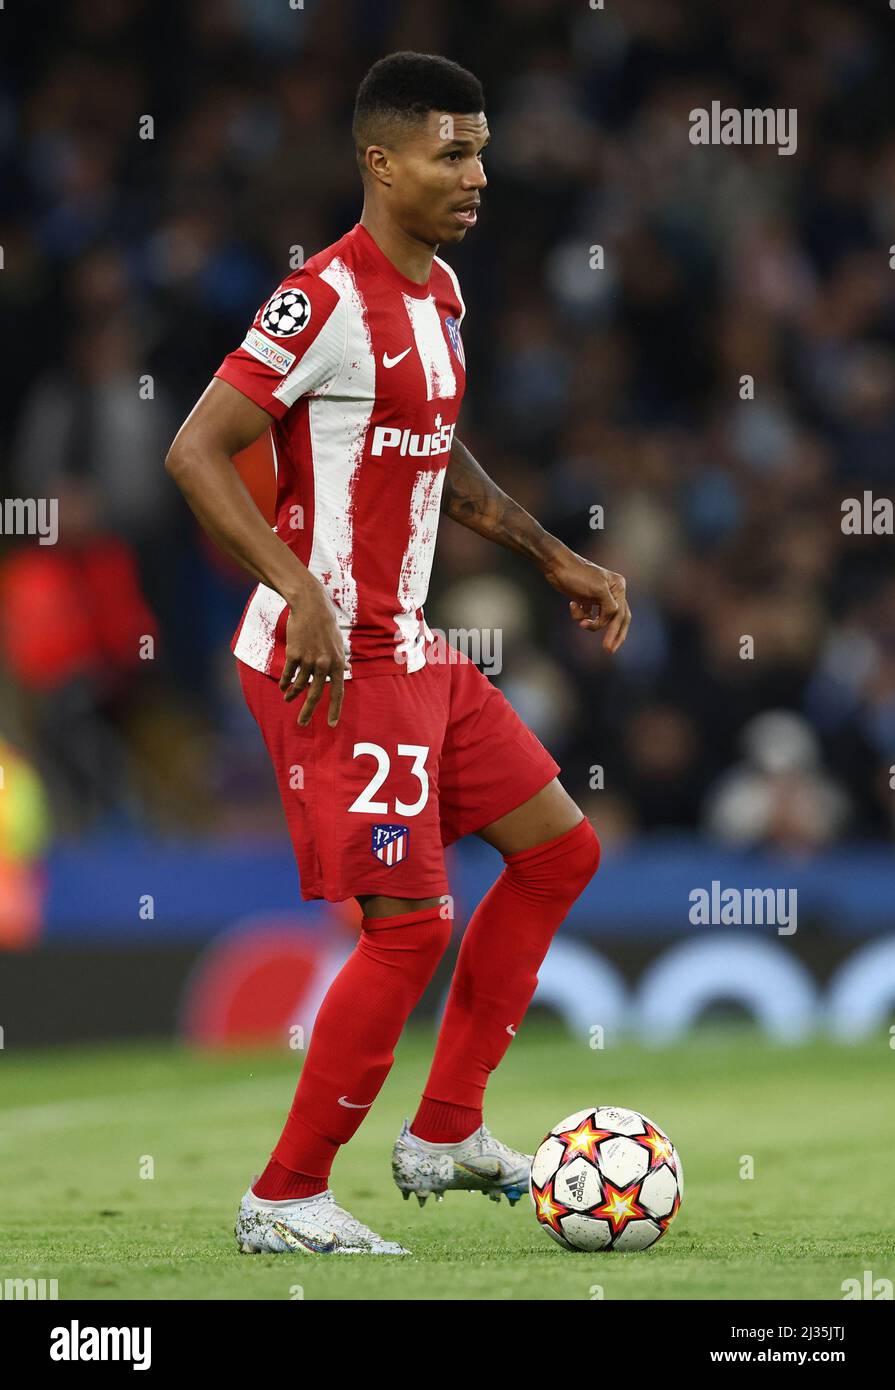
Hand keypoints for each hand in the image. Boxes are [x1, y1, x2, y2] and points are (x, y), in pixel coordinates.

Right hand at [279, 584, 345, 725]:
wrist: (310, 606)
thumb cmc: (326, 624)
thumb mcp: (338, 643)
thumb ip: (340, 660)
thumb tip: (347, 672)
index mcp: (338, 663)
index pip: (338, 692)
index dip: (334, 709)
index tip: (331, 724)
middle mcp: (324, 664)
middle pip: (315, 694)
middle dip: (307, 711)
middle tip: (302, 724)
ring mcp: (309, 659)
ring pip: (299, 685)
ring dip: (292, 694)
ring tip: (287, 700)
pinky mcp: (294, 653)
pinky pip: (288, 674)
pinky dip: (285, 681)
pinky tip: (283, 687)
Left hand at [542, 548, 631, 653]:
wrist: (557, 566)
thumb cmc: (578, 575)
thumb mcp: (597, 590)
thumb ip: (610, 606)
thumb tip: (614, 617)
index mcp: (618, 587)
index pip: (621, 614)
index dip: (616, 632)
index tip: (608, 647)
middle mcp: (612, 592)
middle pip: (617, 619)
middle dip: (612, 634)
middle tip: (609, 650)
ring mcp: (599, 596)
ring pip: (600, 619)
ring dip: (590, 623)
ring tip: (581, 622)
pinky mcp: (587, 600)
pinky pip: (588, 615)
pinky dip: (580, 615)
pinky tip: (573, 604)